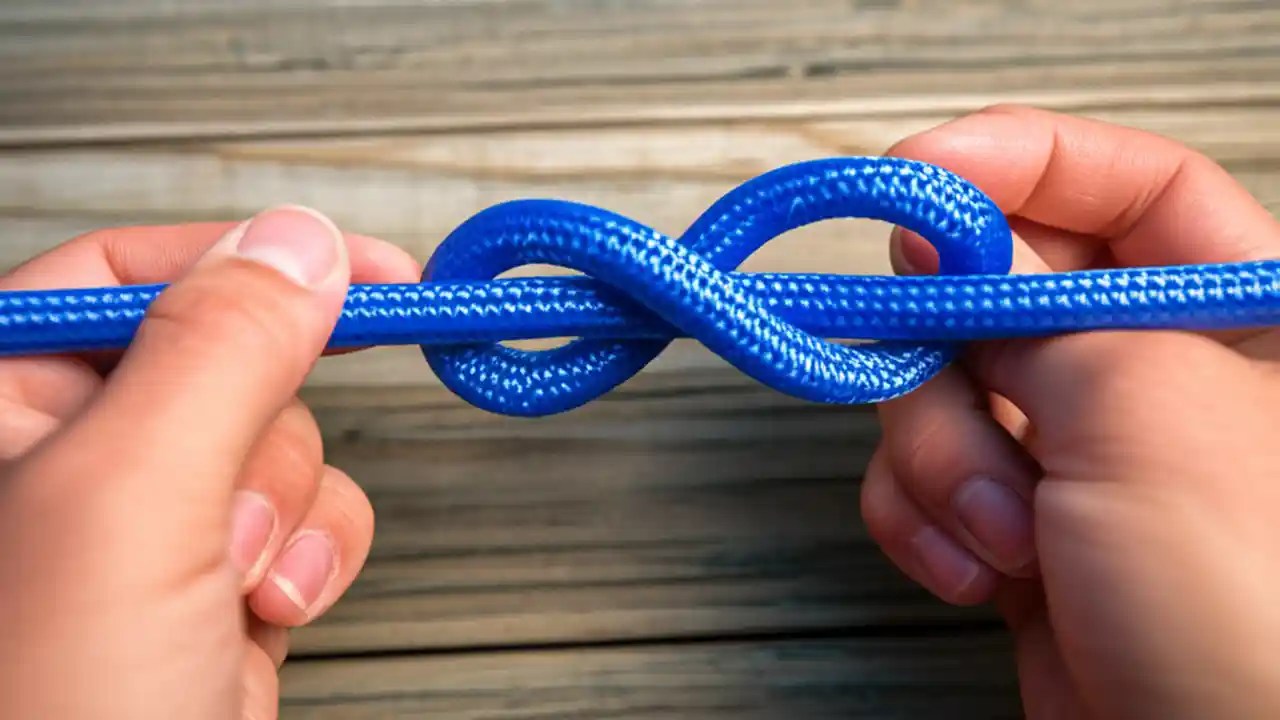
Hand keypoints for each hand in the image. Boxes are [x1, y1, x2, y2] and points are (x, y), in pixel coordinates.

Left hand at [0, 208, 420, 718]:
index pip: (123, 273)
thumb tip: (299, 242)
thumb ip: (218, 351)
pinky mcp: (207, 596)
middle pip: (222, 367)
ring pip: (275, 450)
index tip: (363, 263)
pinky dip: (311, 560)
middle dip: (260, 445)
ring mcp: (139, 538)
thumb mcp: (131, 506)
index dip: (245, 257)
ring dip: (289, 516)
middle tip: (228, 519)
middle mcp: (59, 467)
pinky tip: (272, 613)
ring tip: (243, 587)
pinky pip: (297, 525)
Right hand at [863, 106, 1279, 718]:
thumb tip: (951, 241)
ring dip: (942, 457)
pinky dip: (924, 517)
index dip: (1021, 162)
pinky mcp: (1021, 530)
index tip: (918, 177)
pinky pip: (929, 479)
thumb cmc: (1250, 605)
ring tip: (1001, 532)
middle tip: (936, 367)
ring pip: (946, 389)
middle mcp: (1157, 376)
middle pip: (1005, 288)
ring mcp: (1082, 457)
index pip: (1131, 187)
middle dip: (952, 343)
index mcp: (1241, 318)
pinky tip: (973, 571)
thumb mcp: (1143, 410)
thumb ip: (1035, 309)